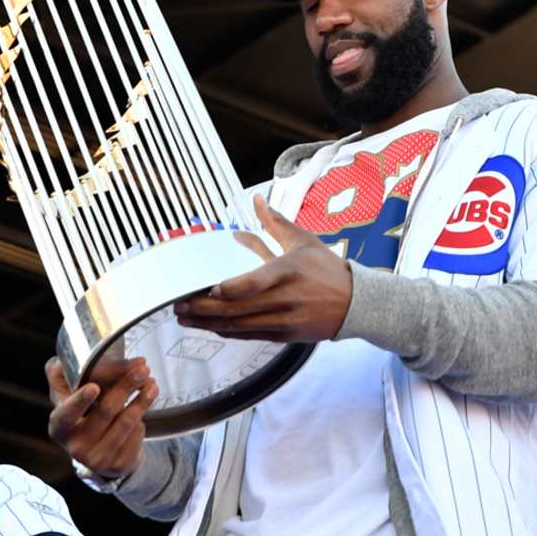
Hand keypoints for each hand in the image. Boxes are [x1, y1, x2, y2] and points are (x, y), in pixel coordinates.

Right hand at [46, 354, 157, 478]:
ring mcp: (97, 459)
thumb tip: (68, 359)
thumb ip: (64, 376)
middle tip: (141, 370)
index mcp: (59, 427)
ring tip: (152, 383)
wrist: (101, 452)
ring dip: (142, 400)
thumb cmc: (84, 416)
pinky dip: (142, 418)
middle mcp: (75, 447)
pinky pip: (136, 435)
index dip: (79, 401)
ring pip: (126, 422)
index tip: (94, 387)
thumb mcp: (69, 397)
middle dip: (126, 386)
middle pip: (106, 411)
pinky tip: (142, 407)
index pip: (67, 414)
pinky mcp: (118, 465)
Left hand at [174, 195, 351, 342]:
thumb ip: (275, 223)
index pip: (256, 283)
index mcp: (289, 270)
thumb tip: (257, 199)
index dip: (231, 289)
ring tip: (185, 319)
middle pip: (240, 307)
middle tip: (179, 305)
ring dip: (210, 324)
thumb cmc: (327, 269)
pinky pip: (251, 335)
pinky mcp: (286, 336)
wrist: (357, 304)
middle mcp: (286, 298)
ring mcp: (286, 320)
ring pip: (241, 325)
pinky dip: (229, 331)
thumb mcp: (304, 241)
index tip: (209, 289)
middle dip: (205, 309)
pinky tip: (211, 327)